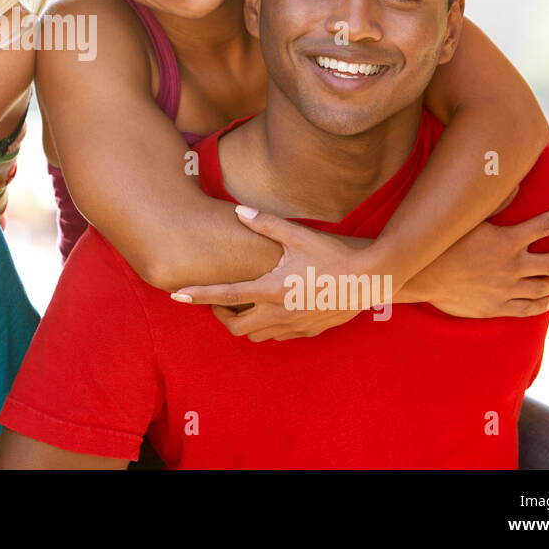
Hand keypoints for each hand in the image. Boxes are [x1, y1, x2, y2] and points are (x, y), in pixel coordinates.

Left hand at [171, 207, 372, 341]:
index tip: (177, 294)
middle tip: (219, 302)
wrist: (371, 279)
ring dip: (244, 323)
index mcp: (272, 289)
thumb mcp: (298, 235)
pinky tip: (273, 309)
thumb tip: (238, 212)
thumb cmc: (333, 254)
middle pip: (236, 327)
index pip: (226, 295)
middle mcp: (279, 313)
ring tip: (244, 305)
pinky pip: (279, 337)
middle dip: (221, 317)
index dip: (199, 295)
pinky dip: (268, 327)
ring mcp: (295, 326)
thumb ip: (265, 224)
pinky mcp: (309, 332)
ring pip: (257, 336)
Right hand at [405, 198, 548, 317]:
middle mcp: (512, 266)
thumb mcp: (466, 218)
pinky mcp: (497, 307)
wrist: (419, 277)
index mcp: (506, 241)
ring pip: (545, 288)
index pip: (547, 223)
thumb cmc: (439, 243)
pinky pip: (528, 308)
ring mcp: (506, 289)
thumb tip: (515, 184)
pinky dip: (543, 305)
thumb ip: (493, 202)